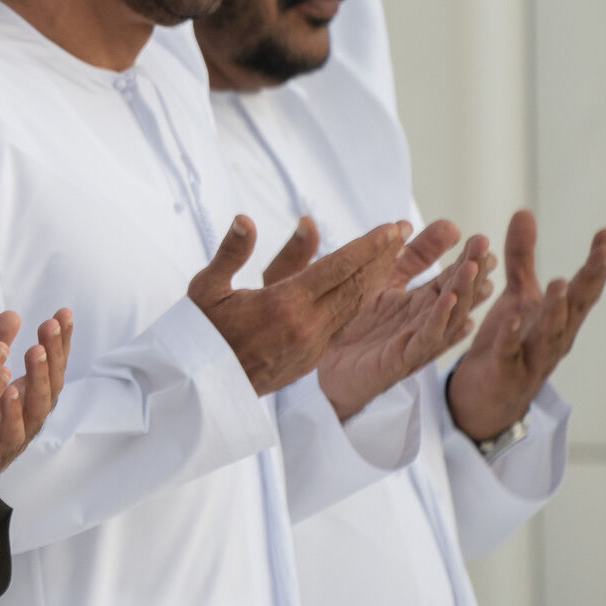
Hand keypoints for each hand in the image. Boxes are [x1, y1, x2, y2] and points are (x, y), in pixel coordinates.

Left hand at [0, 309, 71, 497]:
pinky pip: (10, 436)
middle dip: (54, 353)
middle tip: (49, 325)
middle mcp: (28, 415)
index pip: (51, 365)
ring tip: (35, 350)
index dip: (60, 341)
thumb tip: (12, 313)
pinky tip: (9, 390)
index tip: (62, 313)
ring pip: (37, 408)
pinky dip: (13, 414)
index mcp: (26, 395)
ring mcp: (17, 437)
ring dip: (38, 378)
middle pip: (51, 383)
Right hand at [188, 218, 408, 394]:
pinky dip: (357, 301)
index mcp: (284, 303)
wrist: (203, 385)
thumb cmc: (201, 333)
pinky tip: (364, 289)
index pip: (338, 267)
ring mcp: (312, 345)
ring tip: (392, 254)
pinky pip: (341, 324)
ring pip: (352, 305)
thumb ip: (232, 252)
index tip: (391, 228)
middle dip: (382, 255)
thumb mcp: (207, 287)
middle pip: (355, 284)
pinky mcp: (311, 360)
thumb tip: (245, 219)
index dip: (368, 246)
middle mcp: (307, 325)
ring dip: (375, 278)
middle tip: (403, 230)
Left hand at [317, 227, 492, 420]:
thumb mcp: (386, 279)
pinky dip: (439, 320)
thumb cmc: (357, 324)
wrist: (326, 366)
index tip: (484, 239)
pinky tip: (452, 303)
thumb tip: (448, 224)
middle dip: (472, 273)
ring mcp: (414, 342)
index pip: (450, 279)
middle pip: (455, 296)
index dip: (467, 261)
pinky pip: (425, 340)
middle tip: (488, 248)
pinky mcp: (399, 360)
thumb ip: (415, 255)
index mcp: (421, 304)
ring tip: (474, 269)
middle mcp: (423, 323)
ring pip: (447, 317)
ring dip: (463, 293)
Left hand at [447, 211, 605, 441]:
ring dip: (557, 309)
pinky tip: (510, 317)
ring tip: (561, 283)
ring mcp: (533, 356)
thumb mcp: (517, 294)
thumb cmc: (510, 339)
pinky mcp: (506, 371)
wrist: (486, 393)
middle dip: (590, 280)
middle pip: (577, 308)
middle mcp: (555, 337)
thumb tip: (524, 211)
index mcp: (560, 317)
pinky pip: (509, 352)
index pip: (584, 287)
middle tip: (602, 253)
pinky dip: (511, 335)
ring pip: (550, 332)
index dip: (597, 262)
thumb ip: (521, 257)